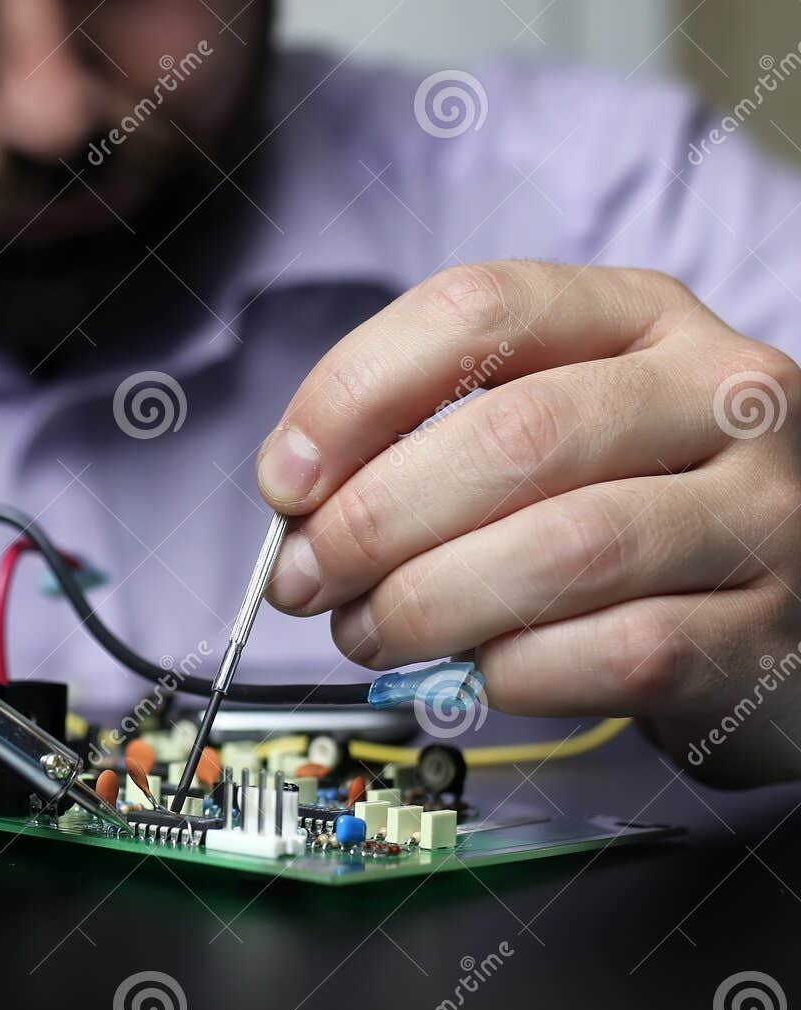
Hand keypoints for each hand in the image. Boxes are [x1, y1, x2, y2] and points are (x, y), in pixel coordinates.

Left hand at [256, 260, 800, 783]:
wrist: (789, 607)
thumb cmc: (632, 506)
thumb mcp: (549, 429)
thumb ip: (431, 437)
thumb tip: (299, 497)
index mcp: (638, 315)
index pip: (478, 309)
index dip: (355, 393)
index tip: (287, 479)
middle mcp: (715, 394)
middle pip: (513, 435)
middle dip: (373, 520)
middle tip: (306, 580)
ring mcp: (759, 511)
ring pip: (562, 549)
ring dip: (425, 605)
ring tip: (369, 632)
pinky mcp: (765, 629)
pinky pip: (615, 651)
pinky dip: (513, 671)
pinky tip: (478, 672)